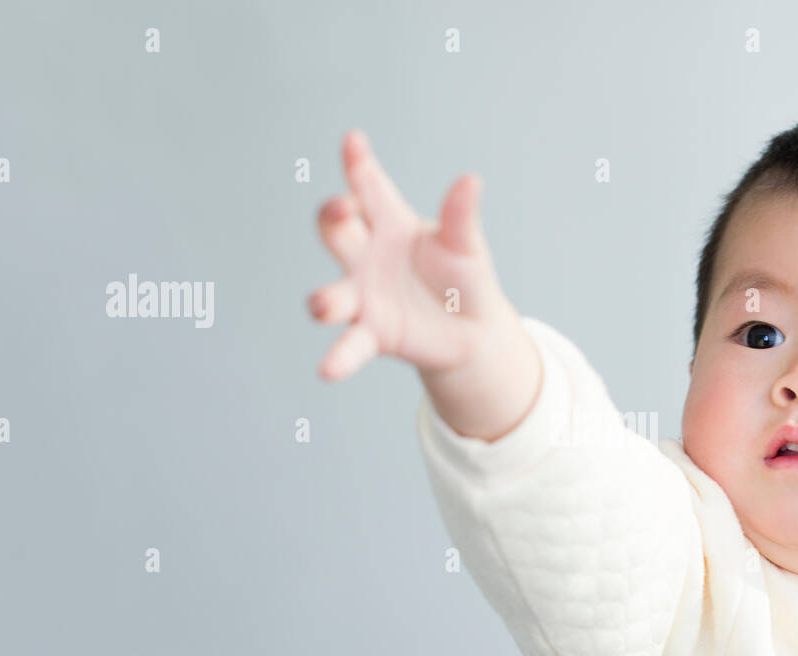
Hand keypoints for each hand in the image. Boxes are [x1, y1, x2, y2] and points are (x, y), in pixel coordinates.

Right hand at [308, 129, 515, 380]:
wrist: (473, 331)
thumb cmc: (463, 277)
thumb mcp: (466, 245)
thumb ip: (461, 216)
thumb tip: (471, 180)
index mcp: (390, 222)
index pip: (368, 187)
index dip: (357, 164)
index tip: (353, 141)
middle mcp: (367, 255)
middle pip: (338, 231)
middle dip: (333, 220)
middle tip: (341, 213)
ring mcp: (363, 295)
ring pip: (335, 293)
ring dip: (325, 299)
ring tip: (324, 305)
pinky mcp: (371, 334)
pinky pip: (350, 345)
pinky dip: (338, 357)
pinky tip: (328, 370)